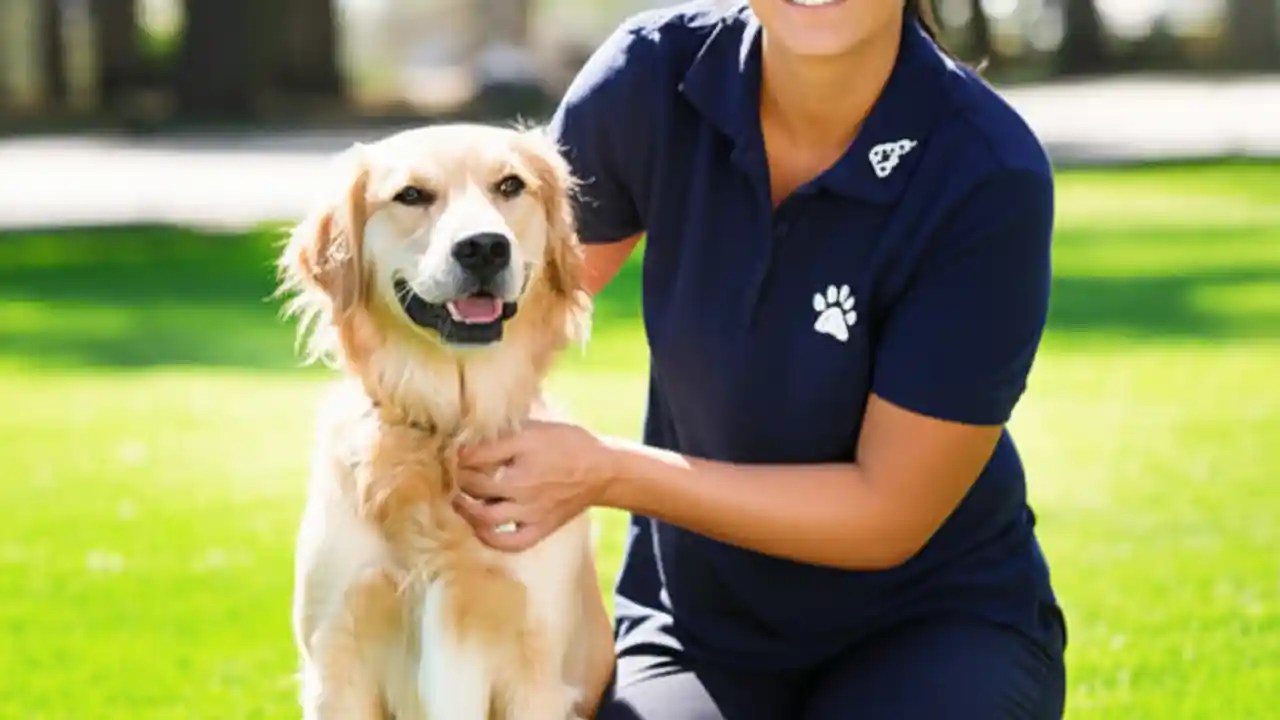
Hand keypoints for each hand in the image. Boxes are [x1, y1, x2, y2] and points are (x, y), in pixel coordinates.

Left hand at [453, 420, 614, 551]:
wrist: (602, 470)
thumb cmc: (568, 444)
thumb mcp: (535, 429)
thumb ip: (502, 436)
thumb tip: (469, 443)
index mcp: (522, 454)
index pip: (475, 457)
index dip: (459, 455)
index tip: (454, 453)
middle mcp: (523, 485)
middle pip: (476, 485)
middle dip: (459, 478)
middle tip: (454, 474)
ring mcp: (531, 511)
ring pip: (485, 516)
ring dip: (466, 509)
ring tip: (458, 500)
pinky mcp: (540, 529)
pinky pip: (509, 542)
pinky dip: (490, 538)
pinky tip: (481, 527)